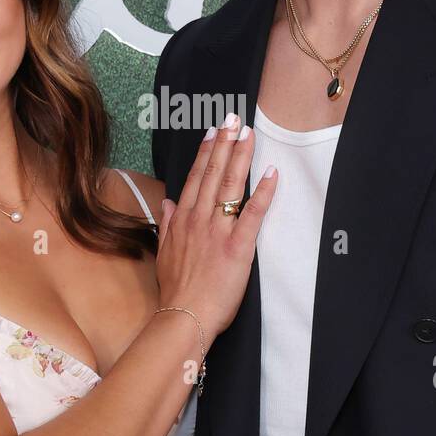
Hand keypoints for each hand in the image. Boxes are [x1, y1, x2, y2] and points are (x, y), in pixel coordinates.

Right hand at [155, 112, 276, 345]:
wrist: (184, 316)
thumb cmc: (177, 290)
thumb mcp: (165, 254)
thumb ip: (168, 226)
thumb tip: (168, 204)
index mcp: (183, 221)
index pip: (195, 179)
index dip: (206, 153)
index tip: (213, 132)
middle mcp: (199, 219)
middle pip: (212, 174)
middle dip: (224, 144)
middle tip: (233, 118)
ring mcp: (218, 231)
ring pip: (229, 186)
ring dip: (240, 157)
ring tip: (248, 133)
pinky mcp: (238, 247)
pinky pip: (252, 214)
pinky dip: (262, 192)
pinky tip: (271, 172)